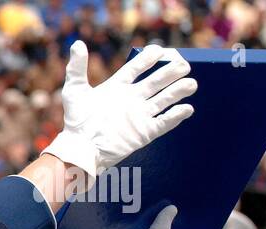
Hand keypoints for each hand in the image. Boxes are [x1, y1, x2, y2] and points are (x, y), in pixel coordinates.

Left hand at [44, 42, 195, 177]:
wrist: (81, 148)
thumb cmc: (76, 121)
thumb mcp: (74, 91)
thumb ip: (77, 68)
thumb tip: (77, 44)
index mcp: (117, 87)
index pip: (136, 68)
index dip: (147, 59)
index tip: (159, 50)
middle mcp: (132, 99)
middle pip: (156, 81)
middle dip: (170, 72)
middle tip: (184, 64)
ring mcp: (140, 115)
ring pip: (164, 99)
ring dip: (178, 91)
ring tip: (191, 83)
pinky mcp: (144, 132)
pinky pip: (164, 123)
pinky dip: (176, 116)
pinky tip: (186, 108)